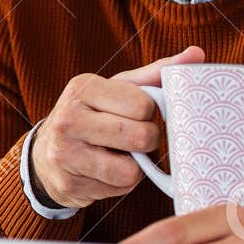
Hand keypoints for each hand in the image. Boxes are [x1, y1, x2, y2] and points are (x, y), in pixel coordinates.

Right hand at [29, 46, 204, 209]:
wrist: (45, 154)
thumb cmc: (92, 116)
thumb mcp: (116, 89)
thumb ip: (155, 75)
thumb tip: (197, 54)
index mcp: (83, 87)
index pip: (142, 104)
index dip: (149, 113)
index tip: (136, 114)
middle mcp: (69, 118)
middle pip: (141, 137)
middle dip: (148, 140)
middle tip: (134, 138)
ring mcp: (65, 153)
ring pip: (132, 169)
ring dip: (136, 166)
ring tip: (120, 155)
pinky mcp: (69, 184)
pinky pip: (118, 189)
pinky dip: (121, 183)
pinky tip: (107, 171)